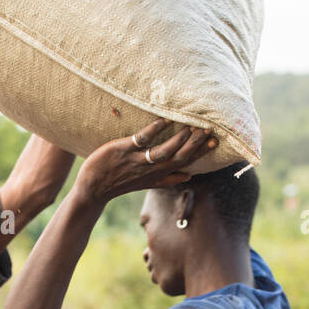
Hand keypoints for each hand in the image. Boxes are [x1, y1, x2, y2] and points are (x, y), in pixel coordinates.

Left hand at [75, 119, 216, 205]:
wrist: (93, 188)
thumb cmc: (120, 181)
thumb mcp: (147, 183)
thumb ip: (168, 179)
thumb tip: (188, 176)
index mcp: (159, 174)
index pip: (185, 163)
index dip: (201, 153)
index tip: (215, 141)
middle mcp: (152, 169)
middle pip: (179, 157)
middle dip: (195, 144)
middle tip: (209, 129)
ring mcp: (138, 161)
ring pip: (165, 152)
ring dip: (179, 140)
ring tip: (192, 126)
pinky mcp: (124, 151)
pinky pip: (142, 140)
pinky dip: (154, 130)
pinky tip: (164, 120)